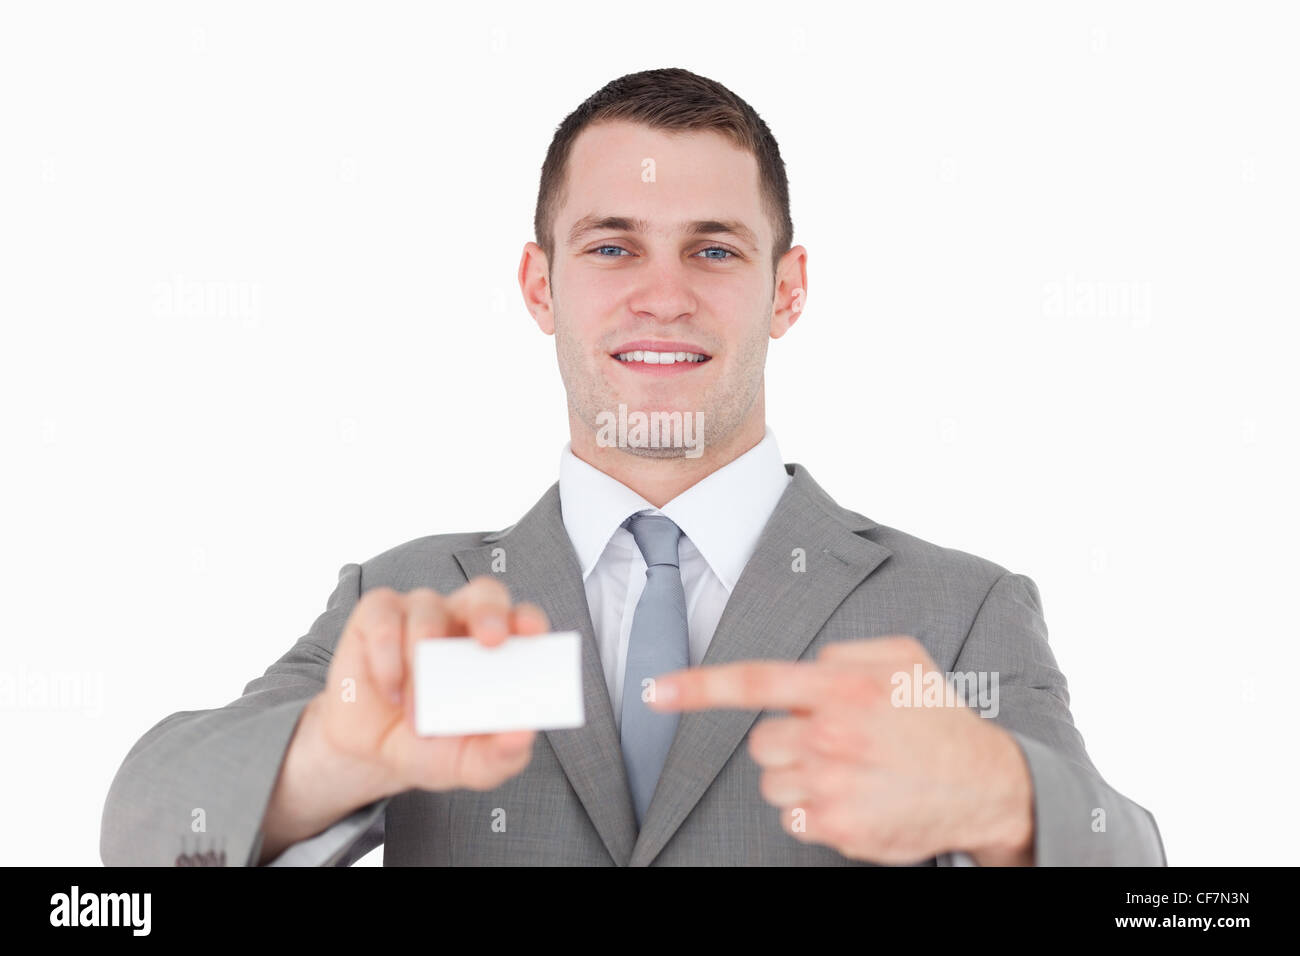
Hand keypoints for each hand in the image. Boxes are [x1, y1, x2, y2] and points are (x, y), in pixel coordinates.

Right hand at [316, 574, 549, 794]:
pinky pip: (385, 621)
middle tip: (490, 641)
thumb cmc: (431, 745)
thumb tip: (523, 736)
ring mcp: (419, 612)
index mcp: (496, 648)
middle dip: (490, 612)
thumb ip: (501, 755)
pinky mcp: (377, 616)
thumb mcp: (469, 763)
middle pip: (484, 594)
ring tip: (416, 711)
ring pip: (428, 613)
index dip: (529, 619)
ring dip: (422, 662)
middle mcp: (462, 620)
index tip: (532, 633)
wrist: (373, 753)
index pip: (522, 619)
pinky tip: (390, 689)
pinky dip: (386, 656)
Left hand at [648, 636, 1034, 864]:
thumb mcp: (903, 657)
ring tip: (852, 769)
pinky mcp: (837, 828)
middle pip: (761, 741)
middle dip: (788, 739)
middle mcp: (832, 736)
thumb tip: (808, 666)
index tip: (656, 691)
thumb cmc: (937, 717)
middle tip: (835, 739)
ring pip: (773, 781)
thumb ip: (845, 651)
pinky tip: (855, 795)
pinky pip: (793, 816)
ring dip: (800, 775)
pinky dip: (814, 808)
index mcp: (842, 687)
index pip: (755, 682)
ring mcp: (832, 786)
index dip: (698, 687)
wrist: (987, 785)